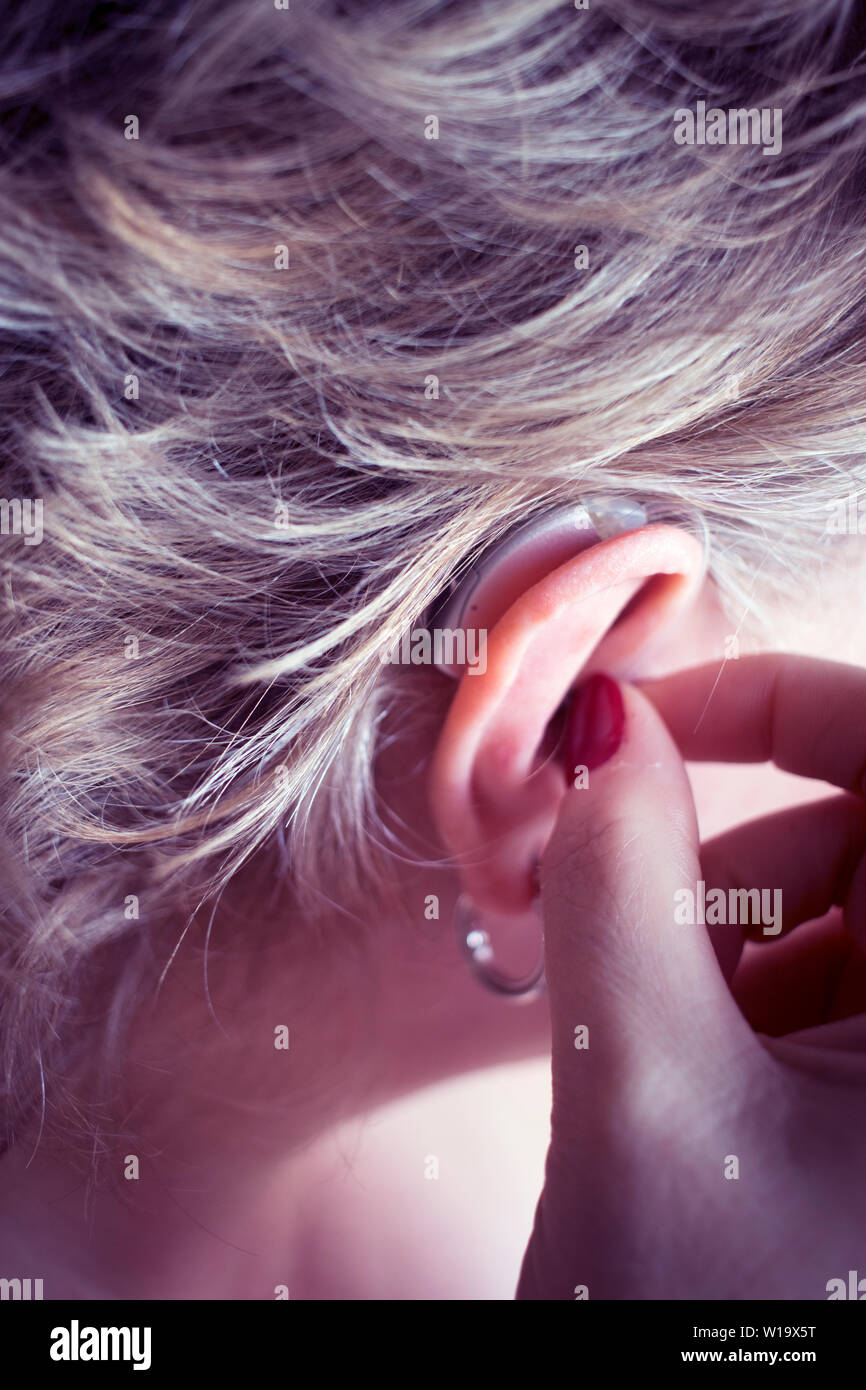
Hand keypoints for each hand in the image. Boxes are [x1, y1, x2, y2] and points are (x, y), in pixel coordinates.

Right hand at [518, 656, 865, 1299]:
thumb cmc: (710, 1335)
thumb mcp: (644, 1094)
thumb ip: (615, 882)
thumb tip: (605, 733)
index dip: (778, 699)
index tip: (645, 714)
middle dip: (739, 851)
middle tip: (630, 919)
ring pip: (853, 909)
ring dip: (738, 936)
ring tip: (666, 1038)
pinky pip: (846, 985)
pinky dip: (759, 996)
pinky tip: (706, 1076)